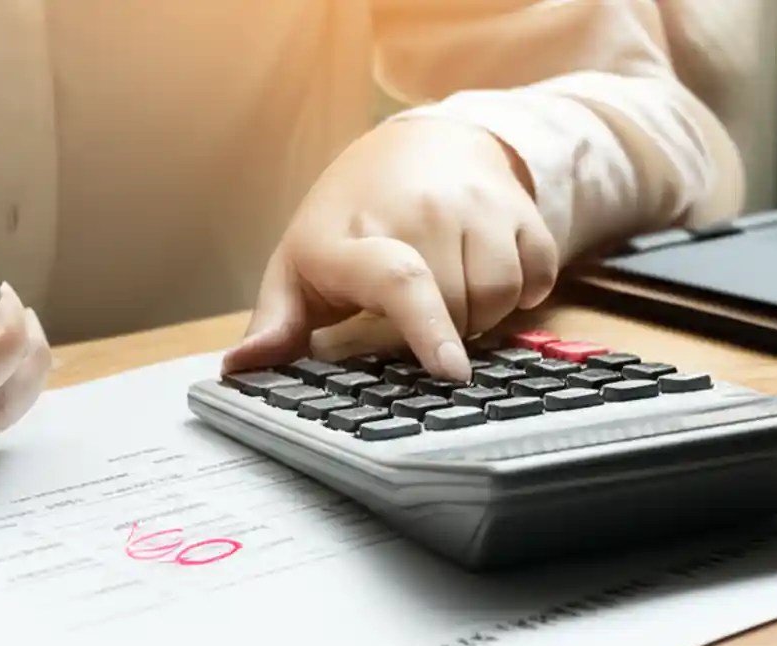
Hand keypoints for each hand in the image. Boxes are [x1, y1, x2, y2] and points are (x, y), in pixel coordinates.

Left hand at [223, 116, 559, 380]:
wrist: (417, 142)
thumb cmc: (348, 220)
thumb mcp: (299, 266)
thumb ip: (275, 324)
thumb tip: (237, 368)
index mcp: (353, 234)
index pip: (398, 279)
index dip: (427, 328)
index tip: (448, 372)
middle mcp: (419, 210)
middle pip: (455, 305)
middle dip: (440, 334)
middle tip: (412, 319)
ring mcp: (475, 203)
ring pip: (500, 295)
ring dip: (481, 317)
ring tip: (448, 300)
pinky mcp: (521, 205)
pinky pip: (538, 277)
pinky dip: (522, 293)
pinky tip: (486, 277)